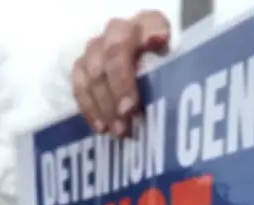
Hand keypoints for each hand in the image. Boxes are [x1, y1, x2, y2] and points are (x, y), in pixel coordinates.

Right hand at [72, 10, 170, 136]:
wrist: (143, 70)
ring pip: (93, 72)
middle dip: (119, 87)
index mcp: (147, 24)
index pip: (145, 28)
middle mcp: (118, 31)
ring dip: (104, 104)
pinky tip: (101, 128)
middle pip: (113, 54)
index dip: (147, 45)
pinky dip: (90, 108)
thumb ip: (169, 63)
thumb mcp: (174, 66)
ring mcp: (97, 48)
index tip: (145, 72)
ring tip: (119, 130)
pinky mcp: (83, 66)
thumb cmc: (164, 70)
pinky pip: (79, 85)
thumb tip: (159, 48)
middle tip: (128, 114)